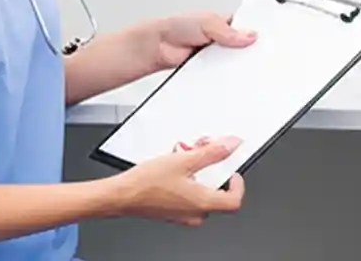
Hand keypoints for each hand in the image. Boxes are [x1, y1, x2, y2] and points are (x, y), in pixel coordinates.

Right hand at [111, 136, 246, 226]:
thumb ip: (212, 153)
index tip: (234, 171)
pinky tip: (178, 169)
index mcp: (202, 203)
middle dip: (215, 174)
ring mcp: (183, 215)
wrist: (122, 196)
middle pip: (218, 196)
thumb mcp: (184, 160)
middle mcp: (194, 213)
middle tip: (208, 158)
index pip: (234, 201)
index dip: (238, 185)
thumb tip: (231, 146)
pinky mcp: (172, 212)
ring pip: (203, 196)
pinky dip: (190, 183)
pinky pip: (189, 198)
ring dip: (201, 176)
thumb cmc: (147, 183)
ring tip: (189, 159)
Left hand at [143, 12, 256, 71]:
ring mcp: (215, 56)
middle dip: (244, 53)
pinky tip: (223, 75)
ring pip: (231, 63)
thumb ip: (229, 31)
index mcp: (225, 23)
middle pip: (241, 49)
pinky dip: (222, 76)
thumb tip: (249, 35)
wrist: (158, 45)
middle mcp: (221, 40)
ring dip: (232, 65)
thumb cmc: (177, 26)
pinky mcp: (208, 70)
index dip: (254, 36)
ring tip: (233, 64)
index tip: (261, 42)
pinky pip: (220, 75)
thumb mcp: (208, 22)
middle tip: (248, 55)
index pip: (246, 29)